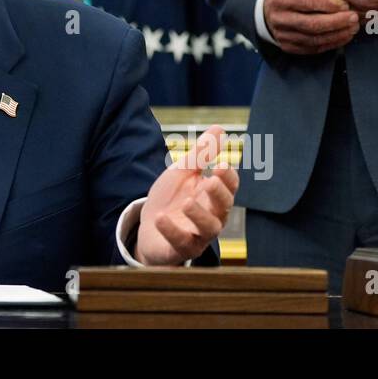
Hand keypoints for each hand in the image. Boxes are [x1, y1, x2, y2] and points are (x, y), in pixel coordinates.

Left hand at [135, 126, 238, 265]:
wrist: (147, 226)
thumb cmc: (171, 198)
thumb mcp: (183, 172)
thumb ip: (201, 154)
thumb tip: (219, 129)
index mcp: (213, 196)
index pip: (229, 187)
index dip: (228, 177)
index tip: (222, 165)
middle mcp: (211, 216)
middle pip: (223, 208)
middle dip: (219, 195)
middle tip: (211, 181)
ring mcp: (197, 235)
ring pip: (209, 229)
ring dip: (200, 215)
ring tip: (188, 202)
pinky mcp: (179, 249)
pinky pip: (180, 243)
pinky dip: (172, 231)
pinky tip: (161, 218)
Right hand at [263, 0, 358, 54]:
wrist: (269, 9)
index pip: (307, 2)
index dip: (328, 4)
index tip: (346, 4)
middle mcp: (278, 18)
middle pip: (311, 24)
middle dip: (336, 22)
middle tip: (354, 17)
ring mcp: (282, 35)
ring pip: (313, 39)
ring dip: (337, 34)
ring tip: (353, 28)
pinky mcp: (288, 46)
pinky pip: (312, 48)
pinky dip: (331, 44)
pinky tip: (344, 36)